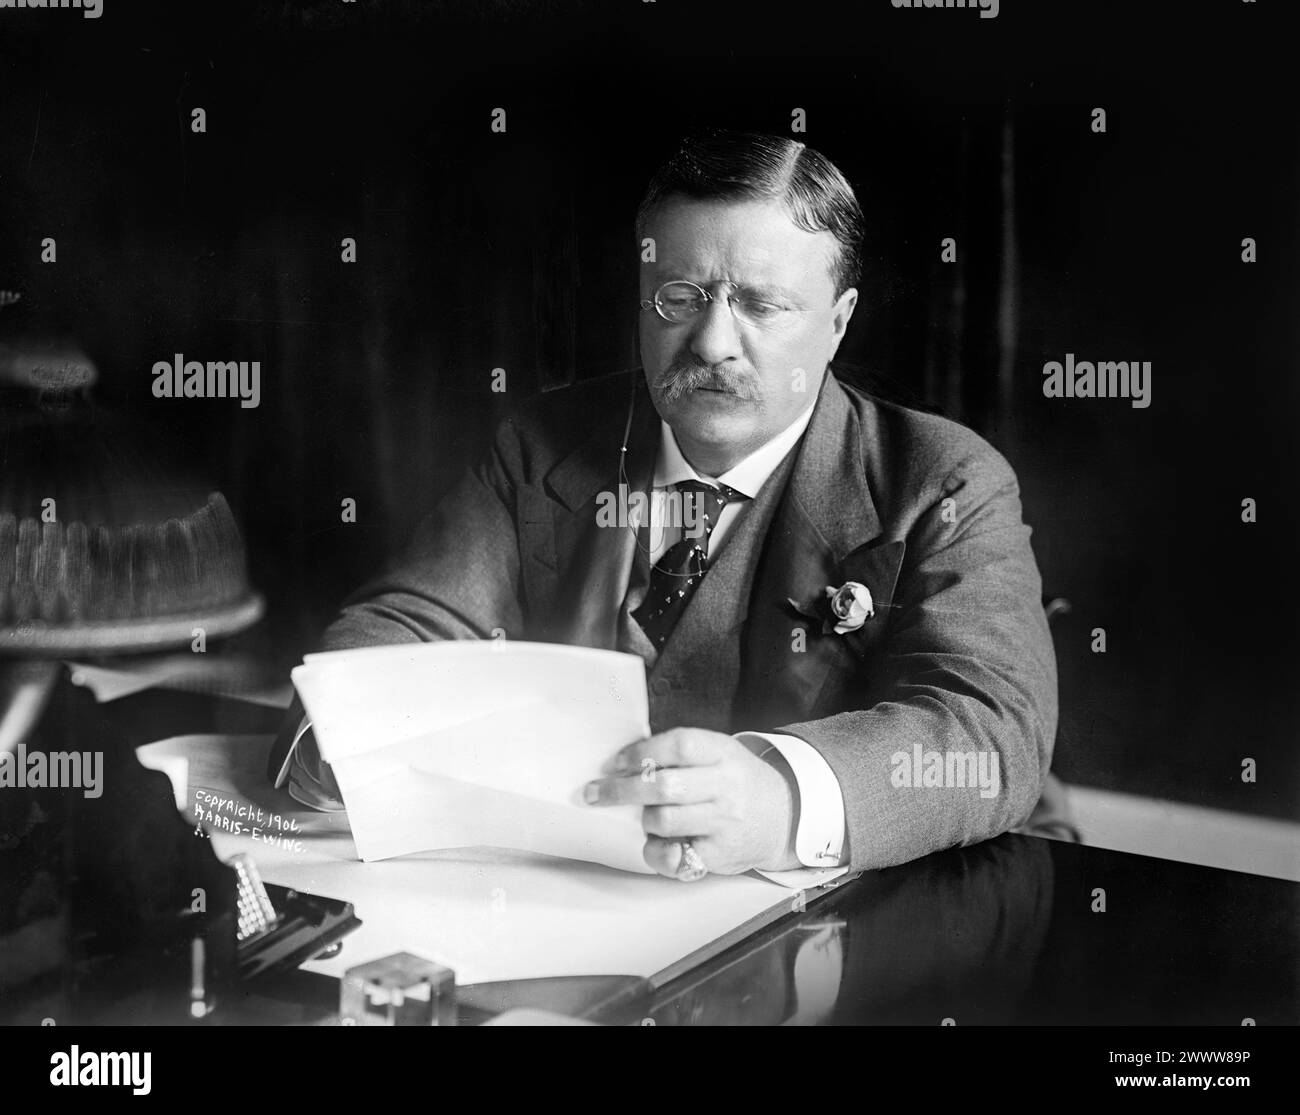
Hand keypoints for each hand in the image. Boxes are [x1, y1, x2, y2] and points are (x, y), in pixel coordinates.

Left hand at [583, 727, 799, 877]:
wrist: (783, 814)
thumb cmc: (735, 781)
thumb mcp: (718, 753)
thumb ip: (680, 753)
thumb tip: (622, 759)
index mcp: (723, 753)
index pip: (678, 745)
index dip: (640, 752)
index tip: (613, 762)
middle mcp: (726, 786)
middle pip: (663, 786)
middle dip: (620, 790)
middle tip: (592, 793)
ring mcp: (724, 822)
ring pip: (663, 820)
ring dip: (644, 819)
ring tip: (647, 816)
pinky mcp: (720, 854)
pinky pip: (673, 856)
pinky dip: (656, 851)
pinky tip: (657, 843)